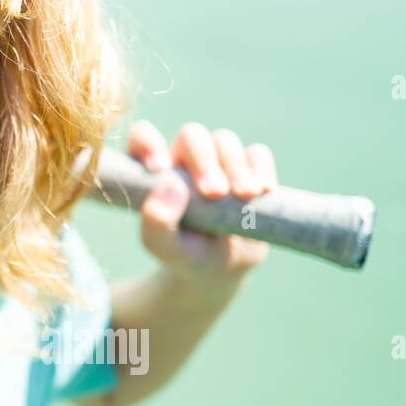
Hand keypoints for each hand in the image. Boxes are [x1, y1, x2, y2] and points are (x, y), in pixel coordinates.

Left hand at [127, 120, 278, 287]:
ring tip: (243, 196)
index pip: (143, 137)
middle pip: (192, 135)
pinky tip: (262, 192)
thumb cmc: (183, 254)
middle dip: (204, 160)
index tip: (159, 168)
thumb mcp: (164, 248)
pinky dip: (261, 168)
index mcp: (155, 171)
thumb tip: (171, 187)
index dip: (148, 142)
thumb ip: (156, 223)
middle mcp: (184, 160)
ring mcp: (218, 162)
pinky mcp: (250, 169)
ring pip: (225, 140)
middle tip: (214, 194)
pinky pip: (257, 153)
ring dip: (235, 165)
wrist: (221, 269)